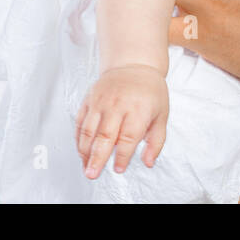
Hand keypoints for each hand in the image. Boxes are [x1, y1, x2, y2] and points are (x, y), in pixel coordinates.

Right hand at [74, 63, 168, 178]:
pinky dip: (78, 138)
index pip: (127, 137)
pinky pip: (80, 121)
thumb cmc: (150, 92)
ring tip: (85, 167)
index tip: (119, 169)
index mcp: (137, 110)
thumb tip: (149, 162)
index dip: (122, 156)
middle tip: (92, 174)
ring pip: (88, 129)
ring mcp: (100, 101)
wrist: (134, 64)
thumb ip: (156, 141)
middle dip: (97, 158)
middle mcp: (117, 105)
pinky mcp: (90, 99)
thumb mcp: (161, 115)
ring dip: (85, 151)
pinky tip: (81, 151)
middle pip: (104, 136)